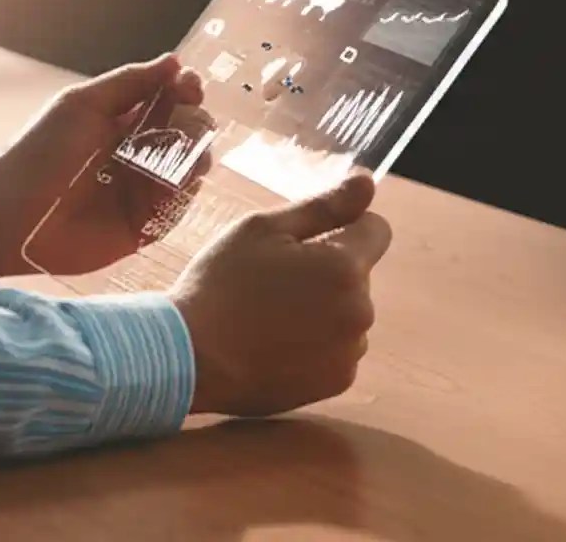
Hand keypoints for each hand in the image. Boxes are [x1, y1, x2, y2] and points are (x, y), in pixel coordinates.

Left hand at [0, 53, 203, 276]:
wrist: (14, 214)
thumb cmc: (42, 153)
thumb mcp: (82, 106)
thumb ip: (129, 83)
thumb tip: (175, 62)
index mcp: (121, 122)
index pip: (168, 102)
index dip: (185, 92)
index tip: (191, 87)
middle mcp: (136, 154)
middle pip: (186, 135)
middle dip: (195, 125)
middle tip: (190, 125)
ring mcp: (141, 191)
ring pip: (188, 171)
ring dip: (196, 158)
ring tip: (190, 156)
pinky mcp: (143, 226)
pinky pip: (176, 209)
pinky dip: (182, 194)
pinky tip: (174, 185)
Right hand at [172, 174, 391, 416]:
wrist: (189, 356)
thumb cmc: (221, 284)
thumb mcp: (261, 229)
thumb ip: (322, 206)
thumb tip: (367, 182)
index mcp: (345, 267)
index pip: (376, 229)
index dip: (343, 226)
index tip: (304, 241)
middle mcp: (360, 312)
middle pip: (357, 275)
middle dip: (326, 272)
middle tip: (271, 281)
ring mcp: (349, 352)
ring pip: (347, 314)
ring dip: (322, 311)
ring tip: (269, 317)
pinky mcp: (335, 383)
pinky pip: (336, 351)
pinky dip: (314, 346)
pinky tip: (274, 344)